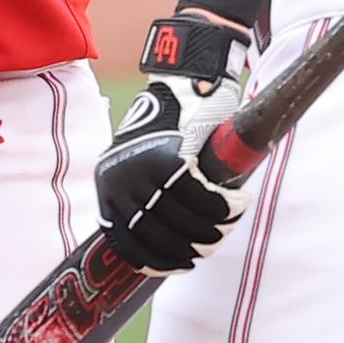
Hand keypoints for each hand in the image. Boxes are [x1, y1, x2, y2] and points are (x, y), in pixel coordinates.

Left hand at [97, 11, 258, 273]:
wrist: (185, 77)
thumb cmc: (172, 124)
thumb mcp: (146, 162)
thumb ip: (151, 196)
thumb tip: (172, 240)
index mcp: (107, 185)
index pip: (126, 241)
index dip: (156, 260)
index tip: (179, 265)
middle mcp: (118, 180)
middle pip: (157, 235)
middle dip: (190, 247)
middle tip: (212, 244)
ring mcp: (140, 169)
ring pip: (180, 220)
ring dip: (210, 230)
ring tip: (228, 224)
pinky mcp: (169, 156)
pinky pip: (198, 197)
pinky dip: (220, 208)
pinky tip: (235, 205)